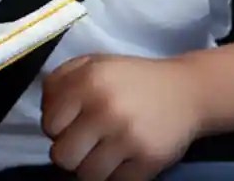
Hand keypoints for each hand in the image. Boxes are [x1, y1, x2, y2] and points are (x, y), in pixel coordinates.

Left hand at [41, 54, 203, 180]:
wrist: (188, 91)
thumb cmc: (131, 79)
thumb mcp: (92, 64)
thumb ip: (60, 81)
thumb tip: (45, 112)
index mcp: (87, 82)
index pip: (49, 125)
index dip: (56, 129)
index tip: (70, 125)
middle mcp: (105, 109)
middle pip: (62, 156)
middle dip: (70, 153)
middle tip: (84, 144)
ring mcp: (128, 137)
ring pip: (87, 176)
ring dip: (91, 168)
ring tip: (102, 154)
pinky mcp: (150, 160)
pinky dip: (116, 176)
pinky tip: (122, 161)